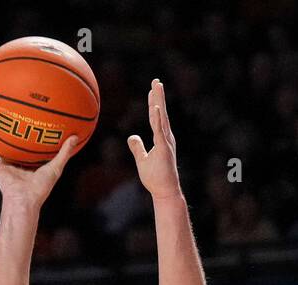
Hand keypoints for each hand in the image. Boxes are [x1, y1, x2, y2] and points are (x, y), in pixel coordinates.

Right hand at [0, 135, 78, 210]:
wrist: (24, 200)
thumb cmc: (41, 187)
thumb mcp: (56, 167)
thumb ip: (65, 153)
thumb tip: (75, 137)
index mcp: (35, 169)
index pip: (37, 155)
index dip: (38, 145)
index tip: (41, 132)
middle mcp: (22, 169)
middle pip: (20, 154)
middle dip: (20, 143)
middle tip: (21, 128)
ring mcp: (10, 170)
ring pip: (5, 156)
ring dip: (2, 147)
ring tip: (0, 133)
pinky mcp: (0, 171)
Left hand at [127, 79, 181, 200]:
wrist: (165, 191)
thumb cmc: (156, 178)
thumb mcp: (142, 160)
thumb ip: (137, 147)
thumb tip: (132, 137)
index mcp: (161, 138)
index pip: (155, 117)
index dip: (153, 103)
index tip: (152, 89)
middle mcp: (166, 137)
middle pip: (161, 113)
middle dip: (158, 96)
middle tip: (156, 81)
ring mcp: (166, 142)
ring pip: (162, 118)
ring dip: (159, 102)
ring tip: (157, 87)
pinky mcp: (164, 148)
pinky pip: (160, 131)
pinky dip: (157, 119)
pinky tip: (155, 108)